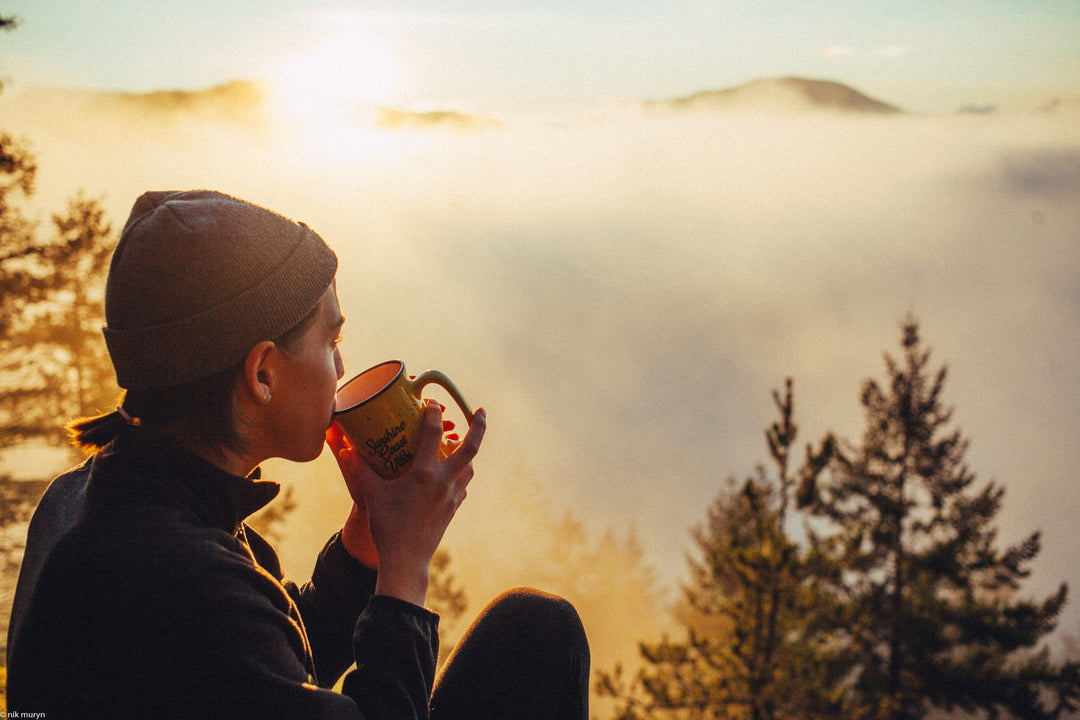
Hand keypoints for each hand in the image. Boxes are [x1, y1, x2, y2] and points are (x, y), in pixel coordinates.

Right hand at [326, 402, 486, 605]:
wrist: (406, 560)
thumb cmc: (387, 527)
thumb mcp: (373, 496)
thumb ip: (362, 470)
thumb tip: (347, 450)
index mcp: (424, 475)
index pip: (433, 434)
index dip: (433, 414)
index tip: (432, 403)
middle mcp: (443, 482)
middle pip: (470, 448)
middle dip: (478, 427)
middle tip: (482, 411)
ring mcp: (452, 496)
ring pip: (469, 468)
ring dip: (468, 454)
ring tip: (461, 443)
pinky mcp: (453, 508)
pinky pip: (463, 485)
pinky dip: (460, 475)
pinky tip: (451, 474)